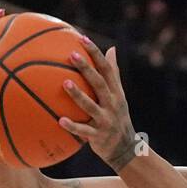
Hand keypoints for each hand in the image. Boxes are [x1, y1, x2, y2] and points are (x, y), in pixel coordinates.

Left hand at [58, 36, 139, 171]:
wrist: (126, 149)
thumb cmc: (117, 118)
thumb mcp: (119, 96)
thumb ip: (114, 74)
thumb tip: (112, 49)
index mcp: (116, 93)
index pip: (107, 68)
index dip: (95, 53)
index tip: (82, 38)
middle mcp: (112, 104)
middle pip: (99, 83)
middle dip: (86, 68)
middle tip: (72, 55)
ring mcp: (106, 120)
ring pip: (91, 105)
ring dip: (78, 94)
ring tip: (64, 83)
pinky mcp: (98, 136)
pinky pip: (84, 130)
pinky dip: (72, 126)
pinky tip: (59, 121)